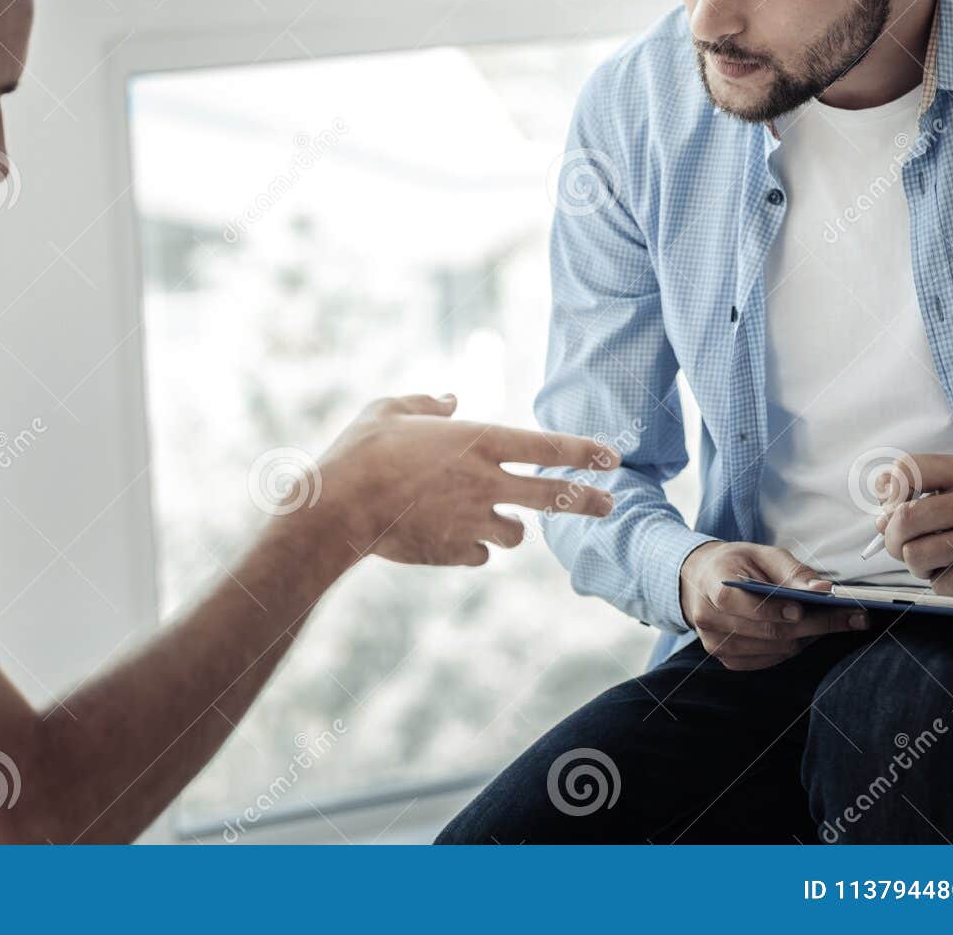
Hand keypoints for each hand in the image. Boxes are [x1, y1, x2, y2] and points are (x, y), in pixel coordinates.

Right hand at [300, 393, 620, 568]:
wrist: (340, 508)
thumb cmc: (362, 450)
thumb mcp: (390, 409)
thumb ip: (427, 403)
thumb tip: (451, 399)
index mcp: (479, 442)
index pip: (547, 446)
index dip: (584, 451)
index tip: (612, 457)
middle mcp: (486, 483)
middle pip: (554, 497)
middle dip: (587, 501)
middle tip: (608, 504)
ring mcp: (472, 522)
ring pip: (516, 534)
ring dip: (511, 527)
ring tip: (494, 520)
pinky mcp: (453, 552)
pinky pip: (480, 554)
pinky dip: (475, 547)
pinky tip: (454, 537)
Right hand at [679, 540, 864, 670]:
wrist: (701, 581)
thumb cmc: (736, 564)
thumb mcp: (762, 553)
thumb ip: (792, 571)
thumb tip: (823, 589)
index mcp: (713, 584)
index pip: (741, 603)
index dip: (773, 609)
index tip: (804, 608)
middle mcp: (709, 618)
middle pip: (768, 630)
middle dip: (814, 625)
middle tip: (852, 617)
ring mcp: (716, 643)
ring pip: (775, 648)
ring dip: (807, 637)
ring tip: (830, 621)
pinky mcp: (728, 659)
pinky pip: (770, 660)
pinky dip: (792, 647)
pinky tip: (804, 633)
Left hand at [875, 453, 952, 605]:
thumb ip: (923, 496)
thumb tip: (880, 520)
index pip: (909, 468)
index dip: (888, 489)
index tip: (890, 504)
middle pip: (904, 518)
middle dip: (891, 536)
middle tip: (900, 543)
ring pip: (914, 555)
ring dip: (916, 564)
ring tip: (937, 559)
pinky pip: (937, 583)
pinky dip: (941, 583)